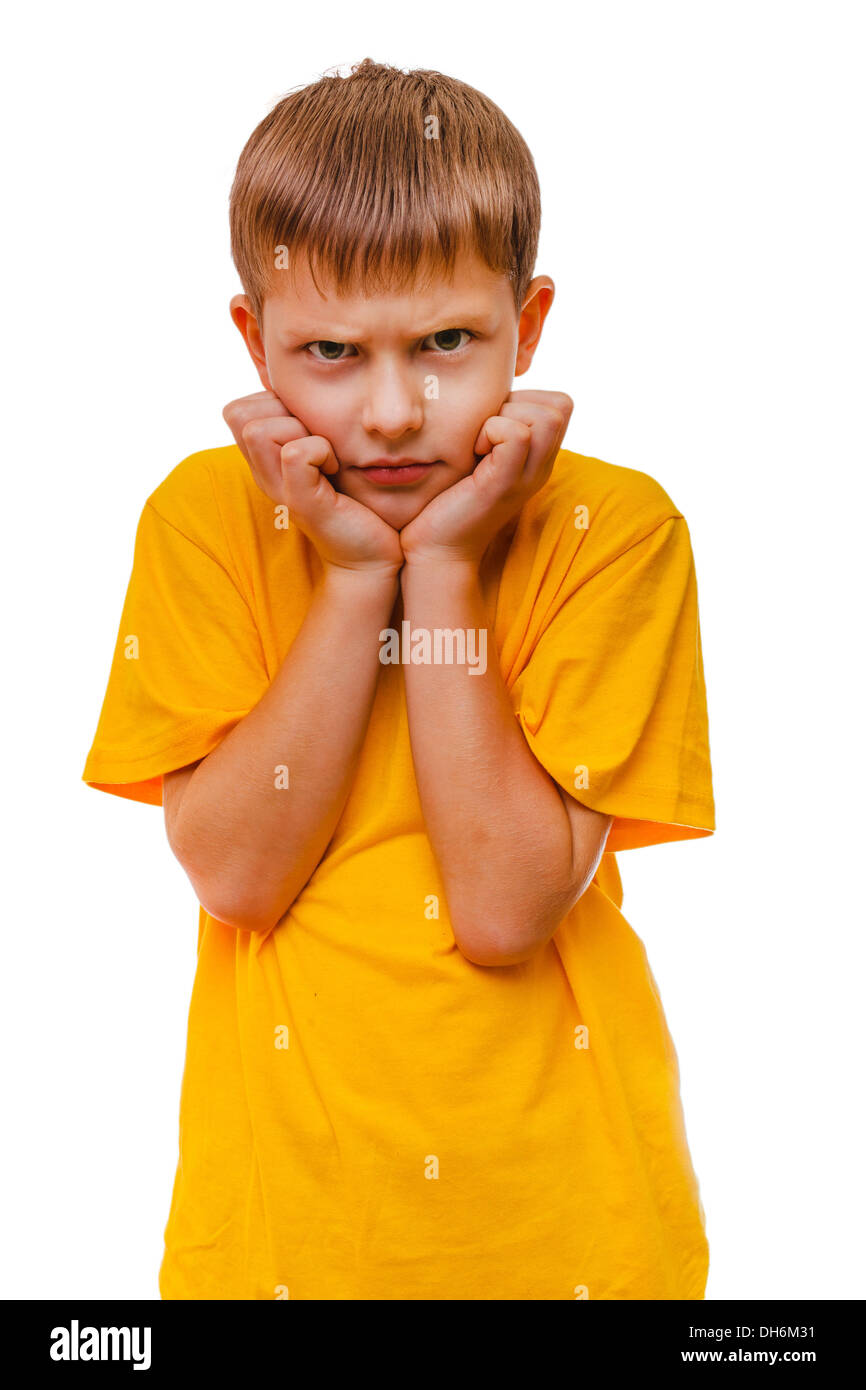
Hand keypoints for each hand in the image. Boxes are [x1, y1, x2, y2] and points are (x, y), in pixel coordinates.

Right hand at [223, 390, 403, 575]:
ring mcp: (279, 490)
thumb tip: (301, 383)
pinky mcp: (302, 503)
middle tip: (317, 437)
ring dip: (300, 429)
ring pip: (259, 429)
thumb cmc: (356, 500)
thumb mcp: (324, 451)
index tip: (307, 427)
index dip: (271, 404)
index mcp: (265, 460)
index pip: (237, 409)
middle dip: (282, 412)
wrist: (373, 552)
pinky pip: (295, 452)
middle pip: (239, 413)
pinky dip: (320, 450)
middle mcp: (264, 474)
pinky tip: (335, 468)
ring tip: (326, 454)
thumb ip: (307, 422)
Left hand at [398, 390, 573, 567]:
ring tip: (477, 443)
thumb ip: (492, 427)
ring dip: (504, 417)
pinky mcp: (503, 484)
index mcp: (537, 459)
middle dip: (518, 403)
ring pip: (545, 416)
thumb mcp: (478, 456)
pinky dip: (490, 430)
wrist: (435, 550)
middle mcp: (540, 468)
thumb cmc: (446, 502)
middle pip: (560, 406)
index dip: (527, 400)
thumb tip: (491, 393)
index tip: (492, 424)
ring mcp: (525, 477)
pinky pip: (516, 434)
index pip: (560, 404)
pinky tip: (471, 452)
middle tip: (484, 432)